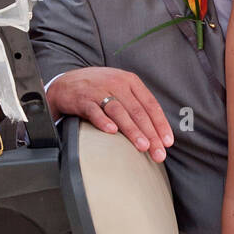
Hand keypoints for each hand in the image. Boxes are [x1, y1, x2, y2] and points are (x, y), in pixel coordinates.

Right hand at [48, 67, 174, 162]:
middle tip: (158, 152)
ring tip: (142, 146)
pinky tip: (112, 132)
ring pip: (119, 112)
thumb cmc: (99, 91)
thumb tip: (157, 133)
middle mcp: (117, 83)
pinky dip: (103, 121)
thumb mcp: (121, 90)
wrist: (66, 83)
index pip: (150, 105)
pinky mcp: (82, 98)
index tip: (167, 142)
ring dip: (132, 130)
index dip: (161, 124)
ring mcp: (99, 90)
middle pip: (138, 111)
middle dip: (150, 134)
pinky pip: (94, 111)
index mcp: (130, 81)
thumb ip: (137, 106)